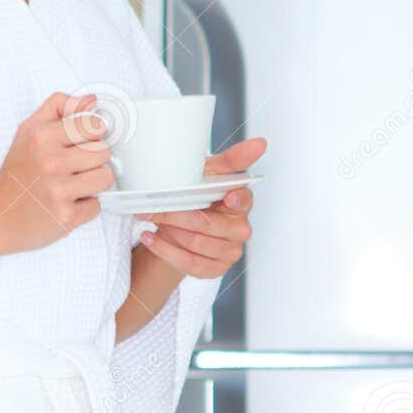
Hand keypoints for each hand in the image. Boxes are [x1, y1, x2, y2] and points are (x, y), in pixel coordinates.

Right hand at [0, 91, 113, 254]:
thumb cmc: (17, 174)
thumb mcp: (28, 131)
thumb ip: (59, 108)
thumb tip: (91, 100)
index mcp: (42, 137)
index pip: (93, 124)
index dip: (91, 134)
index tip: (80, 143)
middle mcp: (50, 162)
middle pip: (103, 151)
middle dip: (91, 160)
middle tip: (72, 168)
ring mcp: (59, 190)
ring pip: (105, 177)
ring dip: (93, 183)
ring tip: (72, 185)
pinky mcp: (66, 216)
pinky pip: (96, 205)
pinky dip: (84, 207)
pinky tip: (66, 203)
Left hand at [134, 135, 267, 279]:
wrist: (180, 228)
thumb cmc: (197, 196)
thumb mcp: (209, 173)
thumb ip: (233, 159)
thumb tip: (260, 143)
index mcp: (241, 202)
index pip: (243, 199)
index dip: (235, 199)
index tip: (227, 196)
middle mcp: (240, 229)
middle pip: (208, 224)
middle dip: (177, 215)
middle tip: (154, 206)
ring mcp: (229, 252)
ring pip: (196, 244)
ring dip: (169, 231)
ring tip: (152, 219)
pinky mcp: (214, 269)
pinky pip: (189, 264)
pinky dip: (166, 250)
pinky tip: (152, 238)